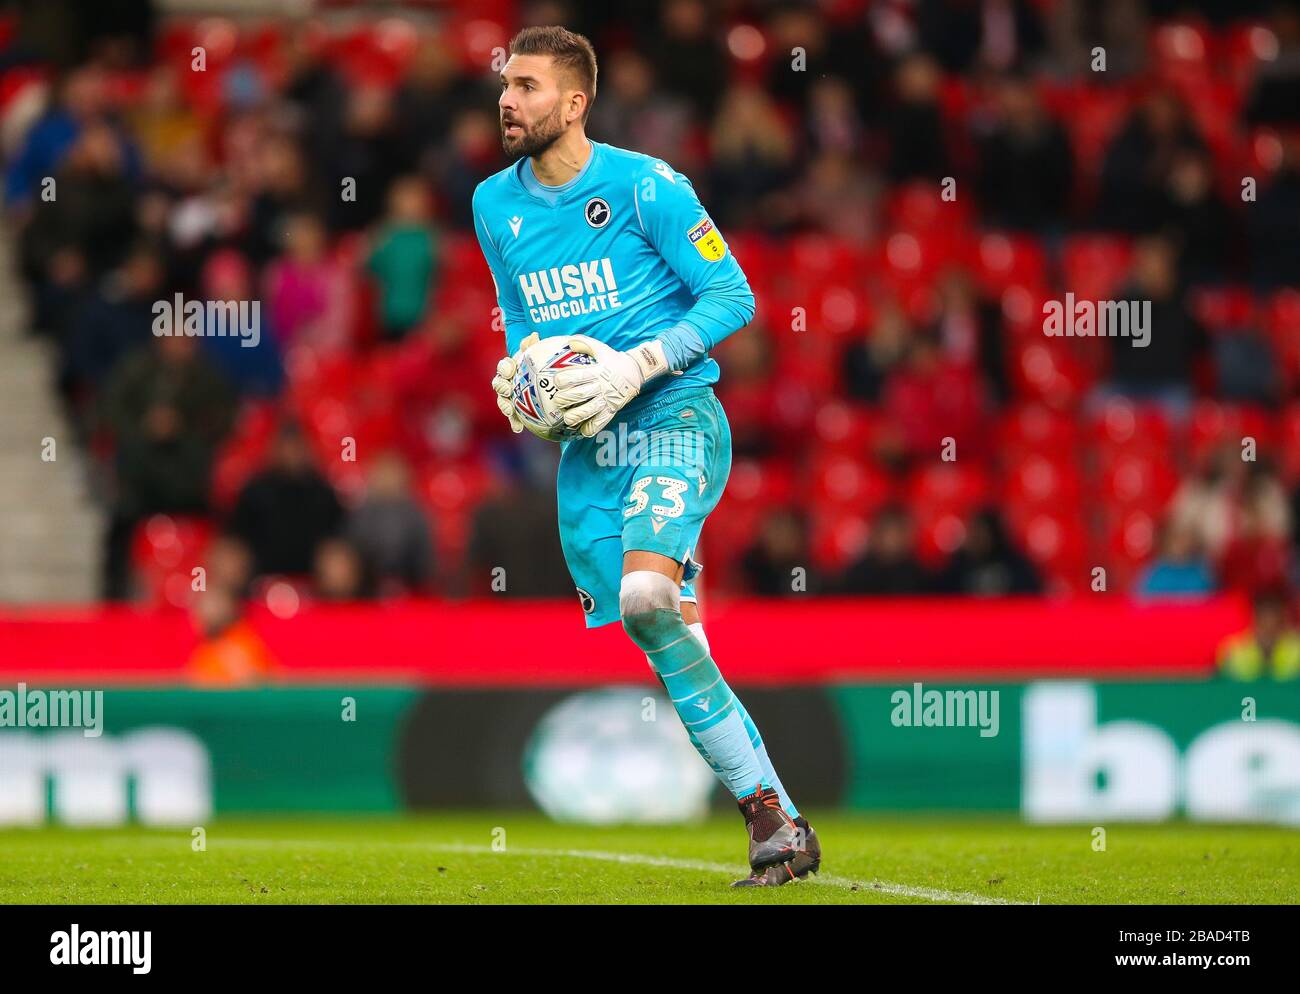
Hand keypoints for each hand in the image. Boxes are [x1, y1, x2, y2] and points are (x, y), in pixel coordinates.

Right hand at [490, 332, 538, 433]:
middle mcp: (507, 382)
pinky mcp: (515, 410)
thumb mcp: (539, 356)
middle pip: (499, 384)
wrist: (547, 382)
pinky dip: (514, 421)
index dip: (505, 368)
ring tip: (510, 411)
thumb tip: (533, 336)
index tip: (511, 370)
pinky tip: (518, 428)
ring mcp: (509, 397)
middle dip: (502, 387)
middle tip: (509, 390)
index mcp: (511, 368)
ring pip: (503, 400)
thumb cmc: (541, 367)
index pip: (504, 367)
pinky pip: (512, 416)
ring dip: (505, 405)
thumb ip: (533, 347)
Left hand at [552, 335, 668, 437]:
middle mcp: (600, 386)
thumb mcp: (601, 349)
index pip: (577, 376)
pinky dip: (591, 428)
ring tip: (568, 418)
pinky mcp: (612, 409)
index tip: (557, 380)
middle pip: (579, 395)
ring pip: (589, 411)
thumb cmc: (613, 360)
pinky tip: (583, 430)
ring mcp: (606, 399)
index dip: (564, 379)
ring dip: (576, 416)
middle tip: (558, 401)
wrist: (635, 372)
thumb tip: (569, 343)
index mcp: (596, 371)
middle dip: (565, 399)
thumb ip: (584, 343)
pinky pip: (601, 422)